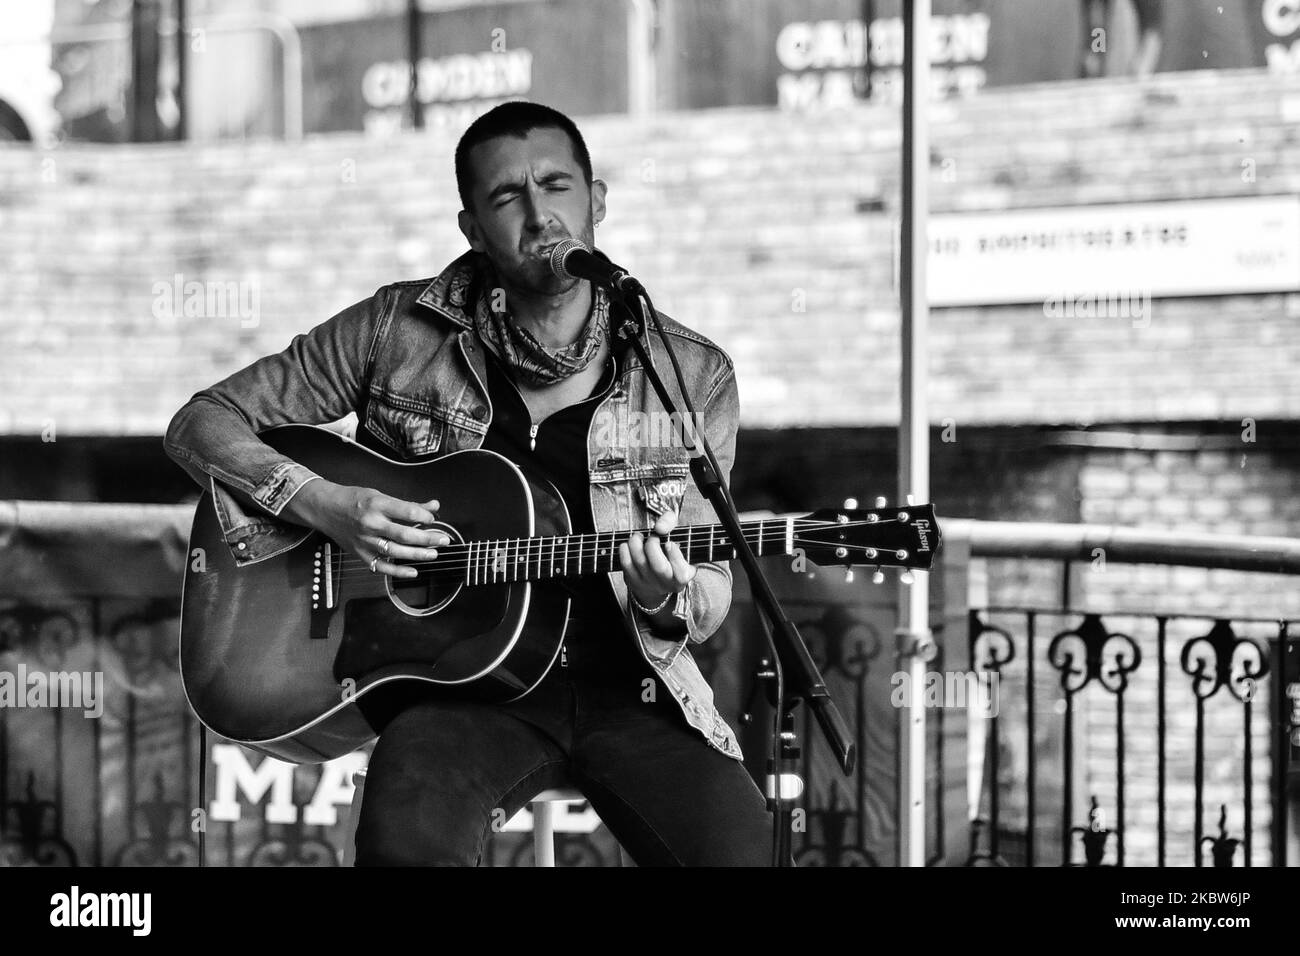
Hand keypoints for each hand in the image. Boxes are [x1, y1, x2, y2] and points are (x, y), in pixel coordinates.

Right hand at [288, 480, 448, 578]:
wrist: (324, 509)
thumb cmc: (354, 499)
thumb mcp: (380, 495)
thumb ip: (408, 504)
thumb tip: (434, 506)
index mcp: (376, 504)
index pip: (406, 512)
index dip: (424, 516)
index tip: (433, 519)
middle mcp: (371, 523)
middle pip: (404, 534)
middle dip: (427, 538)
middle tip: (443, 540)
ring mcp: (365, 541)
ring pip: (395, 552)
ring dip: (417, 555)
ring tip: (433, 554)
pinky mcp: (360, 554)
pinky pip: (381, 566)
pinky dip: (398, 572)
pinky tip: (413, 572)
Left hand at [619, 510, 695, 610]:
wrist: (657, 575)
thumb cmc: (668, 550)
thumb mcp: (676, 534)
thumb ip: (670, 522)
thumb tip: (660, 528)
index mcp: (684, 574)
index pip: (682, 573)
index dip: (675, 556)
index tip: (669, 543)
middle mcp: (667, 583)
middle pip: (659, 568)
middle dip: (652, 546)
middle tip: (653, 538)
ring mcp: (650, 584)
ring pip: (641, 563)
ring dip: (636, 544)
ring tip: (638, 537)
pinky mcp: (634, 582)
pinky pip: (626, 565)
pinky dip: (625, 550)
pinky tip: (629, 545)